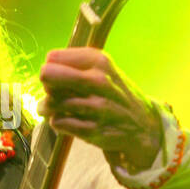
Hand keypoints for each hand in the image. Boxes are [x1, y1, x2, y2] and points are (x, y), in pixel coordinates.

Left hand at [37, 47, 162, 172]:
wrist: (143, 125)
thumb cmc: (114, 92)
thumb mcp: (103, 68)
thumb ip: (74, 62)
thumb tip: (46, 65)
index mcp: (99, 61)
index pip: (53, 58)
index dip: (51, 67)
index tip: (58, 75)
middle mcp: (98, 81)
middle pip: (48, 75)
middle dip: (46, 84)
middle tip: (52, 90)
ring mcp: (96, 107)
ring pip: (50, 102)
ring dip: (47, 106)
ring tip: (53, 107)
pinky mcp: (92, 130)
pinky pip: (57, 122)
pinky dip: (57, 122)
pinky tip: (65, 120)